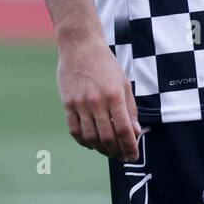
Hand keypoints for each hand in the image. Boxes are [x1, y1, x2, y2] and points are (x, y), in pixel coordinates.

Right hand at [57, 32, 141, 160]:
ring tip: (110, 152)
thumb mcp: (123, 83)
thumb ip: (130, 108)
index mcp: (114, 95)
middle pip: (107, 136)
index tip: (134, 156)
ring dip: (101, 149)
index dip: (130, 146)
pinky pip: (74, 130)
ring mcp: (80, 104)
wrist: (81, 47)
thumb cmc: (106, 64)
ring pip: (90, 137)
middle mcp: (97, 102)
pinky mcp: (67, 104)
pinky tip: (92, 144)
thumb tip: (136, 131)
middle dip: (117, 151)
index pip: (124, 129)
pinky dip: (84, 141)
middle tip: (123, 157)